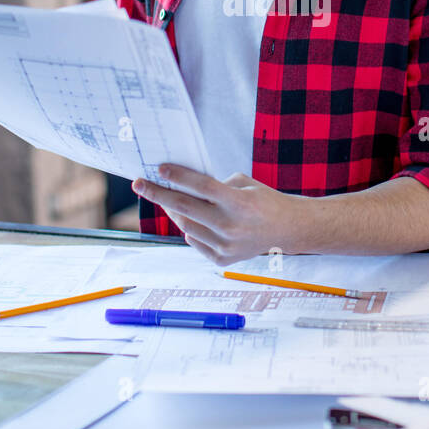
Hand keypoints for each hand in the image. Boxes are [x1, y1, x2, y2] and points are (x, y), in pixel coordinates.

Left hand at [132, 164, 310, 264]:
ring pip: (186, 226)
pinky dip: (191, 229)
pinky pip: (194, 241)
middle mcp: (231, 226)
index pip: (202, 187)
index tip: (159, 169)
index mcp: (239, 203)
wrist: (288, 230)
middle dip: (158, 194)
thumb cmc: (264, 201)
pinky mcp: (223, 260)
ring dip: (174, 212)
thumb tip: (182, 185)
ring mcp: (226, 246)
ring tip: (169, 199)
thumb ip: (215, 186)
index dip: (179, 177)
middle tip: (140, 184)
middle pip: (185, 209)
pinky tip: (197, 220)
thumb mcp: (244, 184)